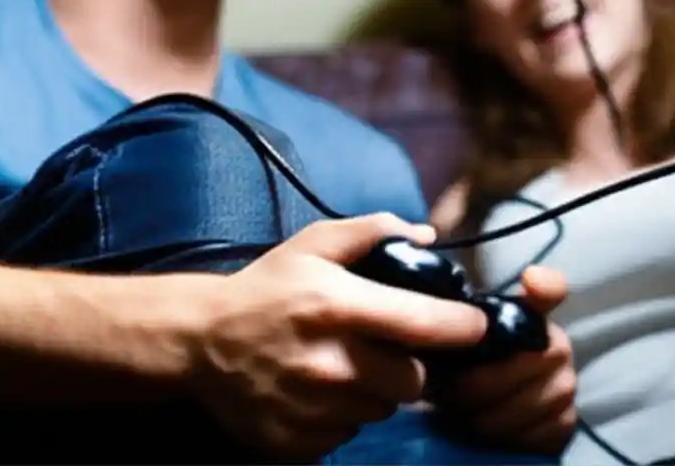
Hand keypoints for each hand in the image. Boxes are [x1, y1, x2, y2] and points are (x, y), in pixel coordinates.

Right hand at [188, 214, 487, 459]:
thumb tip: (427, 236)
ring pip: (383, 409)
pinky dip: (344, 415)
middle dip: (410, 365)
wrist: (199, 341)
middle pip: (413, 381)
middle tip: (387, 349)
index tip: (475, 326)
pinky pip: (349, 433)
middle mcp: (329, 363)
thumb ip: (373, 232)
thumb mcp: (315, 244)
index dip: (461, 327)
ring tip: (347, 367)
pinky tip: (321, 392)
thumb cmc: (266, 288)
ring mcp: (312, 408)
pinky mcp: (297, 441)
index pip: (423, 325)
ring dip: (377, 390)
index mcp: (337, 307)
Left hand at [432, 266, 577, 454]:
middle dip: (472, 386)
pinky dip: (503, 440)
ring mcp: (567, 385)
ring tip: (461, 413)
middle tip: (447, 393)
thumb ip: (453, 323)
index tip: (530, 280)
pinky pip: (533, 437)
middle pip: (519, 363)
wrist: (483, 413)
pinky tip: (488, 432)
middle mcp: (557, 344)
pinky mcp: (566, 422)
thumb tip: (441, 314)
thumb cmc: (463, 368)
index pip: (550, 289)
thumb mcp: (451, 342)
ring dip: (481, 417)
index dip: (544, 285)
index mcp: (530, 315)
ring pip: (520, 407)